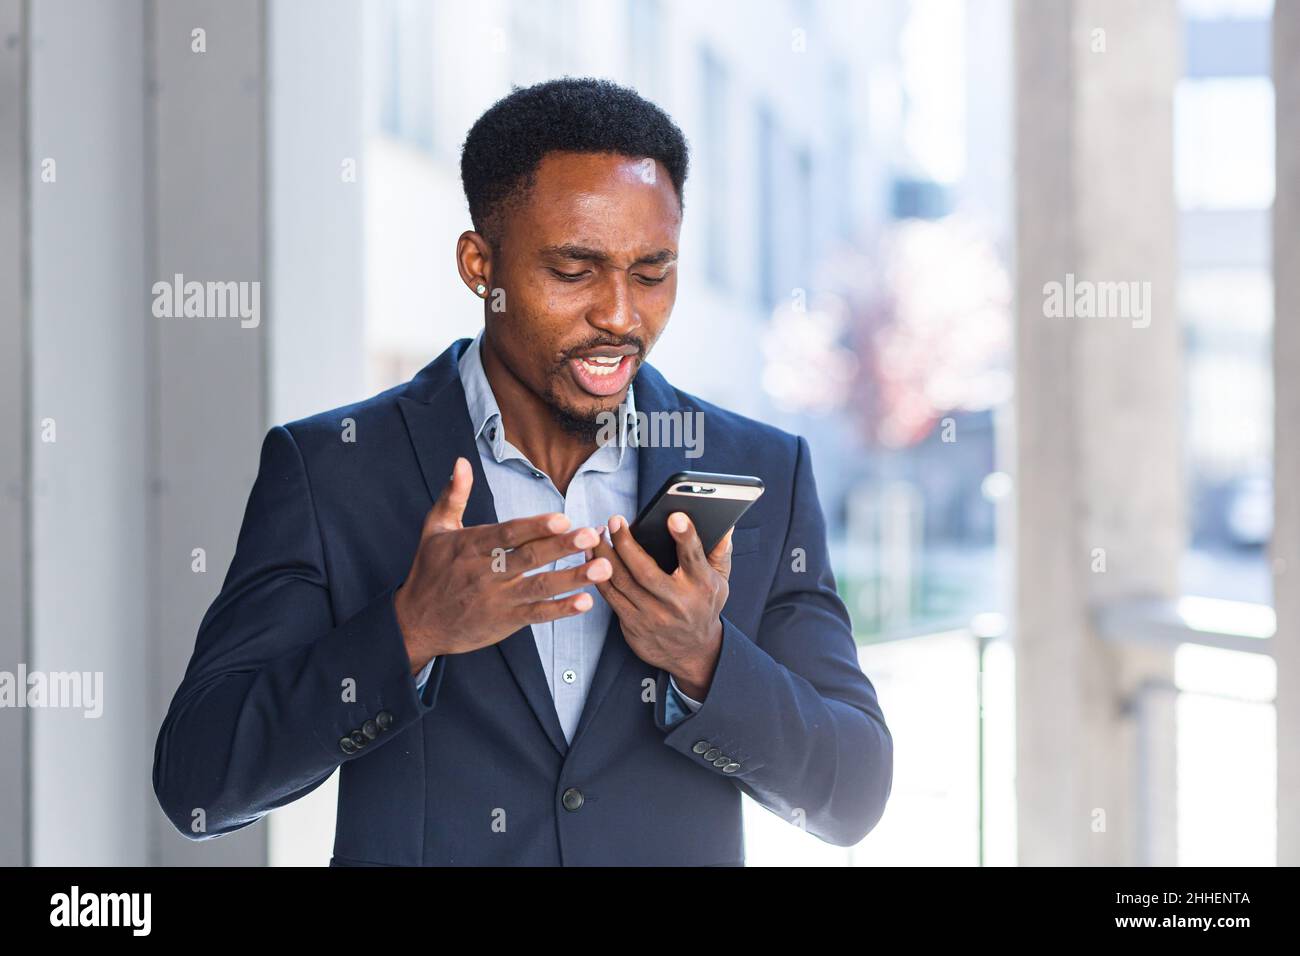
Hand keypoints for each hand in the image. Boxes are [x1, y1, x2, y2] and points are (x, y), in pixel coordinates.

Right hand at [394, 457, 611, 672]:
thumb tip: (462, 462)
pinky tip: (586, 601)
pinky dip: (562, 609)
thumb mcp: (435, 529)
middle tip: (592, 535)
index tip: (561, 519)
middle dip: (562, 547)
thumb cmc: (429, 572)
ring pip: (540, 586)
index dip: (535, 527)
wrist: (416, 624)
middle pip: (529, 557)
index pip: (508, 534)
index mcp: (472, 546)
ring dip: (573, 577)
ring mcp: (498, 598)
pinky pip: (538, 614)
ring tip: (603, 568)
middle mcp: (487, 572)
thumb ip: (454, 495)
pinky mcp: (506, 621)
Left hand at [591, 511, 732, 699]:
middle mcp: (676, 602)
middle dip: (626, 543)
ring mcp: (652, 616)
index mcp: (700, 585)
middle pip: (645, 571)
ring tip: (596, 534)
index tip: (674, 517)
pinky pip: (611, 596)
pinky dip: (598, 574)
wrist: (693, 653)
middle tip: (615, 521)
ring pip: (622, 582)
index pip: (693, 557)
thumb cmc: (704, 607)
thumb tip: (725, 524)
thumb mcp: (720, 582)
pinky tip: (593, 556)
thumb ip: (719, 552)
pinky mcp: (633, 625)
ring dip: (605, 556)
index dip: (685, 536)